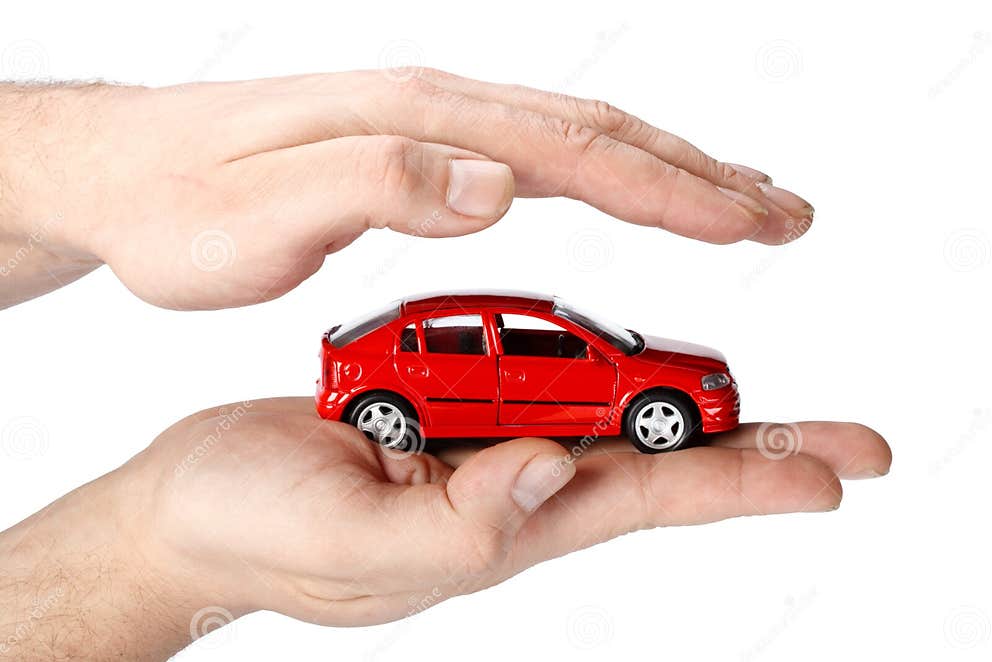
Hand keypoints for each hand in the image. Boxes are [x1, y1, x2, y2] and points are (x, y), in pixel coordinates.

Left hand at [0, 71, 812, 309]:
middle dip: (702, 179)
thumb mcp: (259, 214)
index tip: (752, 223)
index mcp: (418, 128)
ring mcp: (433, 128)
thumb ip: (377, 190)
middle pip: (598, 137)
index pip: (572, 157)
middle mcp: (438, 114)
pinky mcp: (419, 151)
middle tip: (786, 212)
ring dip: (667, 172)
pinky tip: (625, 188)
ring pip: (577, 143)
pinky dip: (604, 174)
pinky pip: (536, 158)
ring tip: (737, 201)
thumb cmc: (178, 204)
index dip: (671, 194)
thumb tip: (493, 185)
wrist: (121, 170)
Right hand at [0, 398, 887, 658]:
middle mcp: (501, 483)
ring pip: (593, 416)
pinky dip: (576, 368)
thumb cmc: (255, 534)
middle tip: (839, 444)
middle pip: (645, 459)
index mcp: (497, 522)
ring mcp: (470, 445)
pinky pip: (518, 381)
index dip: (741, 483)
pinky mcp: (433, 410)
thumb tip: (558, 475)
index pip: (643, 497)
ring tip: (761, 413)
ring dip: (674, 404)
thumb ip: (461, 527)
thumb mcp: (354, 547)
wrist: (185, 506)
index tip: (831, 475)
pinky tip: (617, 372)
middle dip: (746, 452)